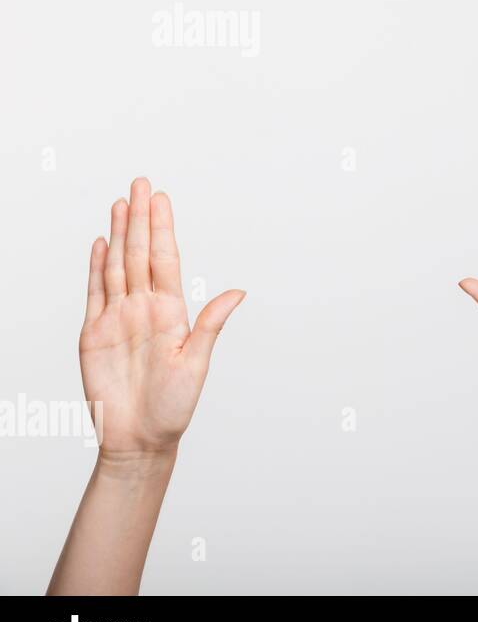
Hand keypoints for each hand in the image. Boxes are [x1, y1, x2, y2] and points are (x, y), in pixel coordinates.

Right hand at [79, 178, 245, 456]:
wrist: (139, 438)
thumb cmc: (173, 406)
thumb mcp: (197, 363)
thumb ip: (211, 324)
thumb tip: (238, 292)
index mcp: (172, 312)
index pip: (165, 260)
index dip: (162, 229)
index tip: (162, 199)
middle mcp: (145, 308)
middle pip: (139, 254)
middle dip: (140, 219)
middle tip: (141, 183)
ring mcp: (118, 318)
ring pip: (117, 266)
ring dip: (118, 234)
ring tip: (121, 203)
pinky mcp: (94, 333)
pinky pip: (95, 293)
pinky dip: (96, 267)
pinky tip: (100, 243)